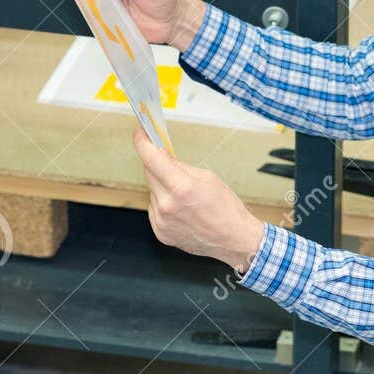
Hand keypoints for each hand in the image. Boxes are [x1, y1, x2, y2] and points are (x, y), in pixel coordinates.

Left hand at [134, 128, 266, 271]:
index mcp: (181, 187)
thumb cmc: (226, 209)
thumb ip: (180, 166)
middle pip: (149, 173)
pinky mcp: (160, 231)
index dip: (142, 142)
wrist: (233, 240)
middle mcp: (167, 205)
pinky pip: (155, 208)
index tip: (140, 134)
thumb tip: (161, 156)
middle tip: (170, 164)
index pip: (151, 158)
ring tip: (185, 197)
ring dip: (162, 187)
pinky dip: (163, 204)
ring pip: (153, 192)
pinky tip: (181, 210)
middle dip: (157, 165)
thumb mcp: (207, 177)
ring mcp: (162, 220)